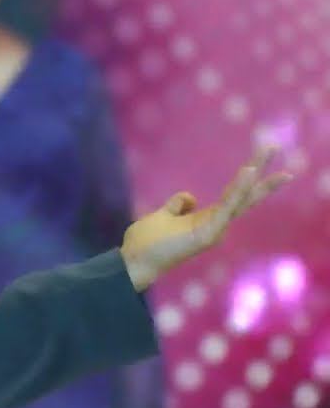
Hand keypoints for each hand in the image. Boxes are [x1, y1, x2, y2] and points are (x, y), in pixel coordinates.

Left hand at [119, 146, 293, 291]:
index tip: (260, 159)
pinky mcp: (208, 234)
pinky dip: (238, 189)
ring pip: (239, 198)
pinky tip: (248, 172)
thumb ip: (177, 206)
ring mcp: (214, 230)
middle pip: (244, 196)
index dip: (248, 178)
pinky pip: (226, 208)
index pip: (234, 195)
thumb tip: (190, 196)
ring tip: (266, 150)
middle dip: (262, 173)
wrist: (133, 261)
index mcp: (207, 219)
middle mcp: (215, 225)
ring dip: (254, 175)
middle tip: (273, 146)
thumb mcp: (162, 216)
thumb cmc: (146, 242)